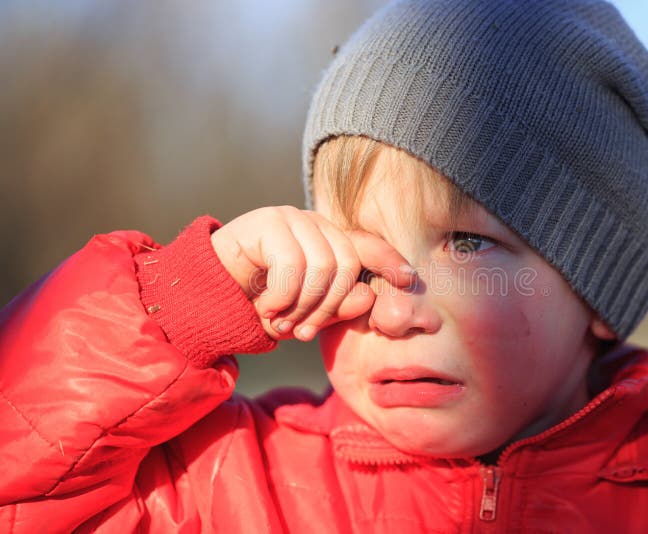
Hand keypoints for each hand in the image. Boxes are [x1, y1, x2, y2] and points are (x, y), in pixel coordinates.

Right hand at [210, 206, 416, 340]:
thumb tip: (366, 298)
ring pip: (322, 266)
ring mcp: (290, 218)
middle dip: (326, 307)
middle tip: (300, 331)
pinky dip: (282, 297)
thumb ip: (336, 307)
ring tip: (280, 321)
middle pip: (346, 265)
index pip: (367, 245)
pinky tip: (266, 308)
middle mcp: (314, 225)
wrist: (206, 297)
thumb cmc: (259, 304)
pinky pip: (292, 265)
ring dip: (301, 305)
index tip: (408, 279)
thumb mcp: (303, 314)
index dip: (390, 259)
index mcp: (328, 242)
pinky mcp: (267, 221)